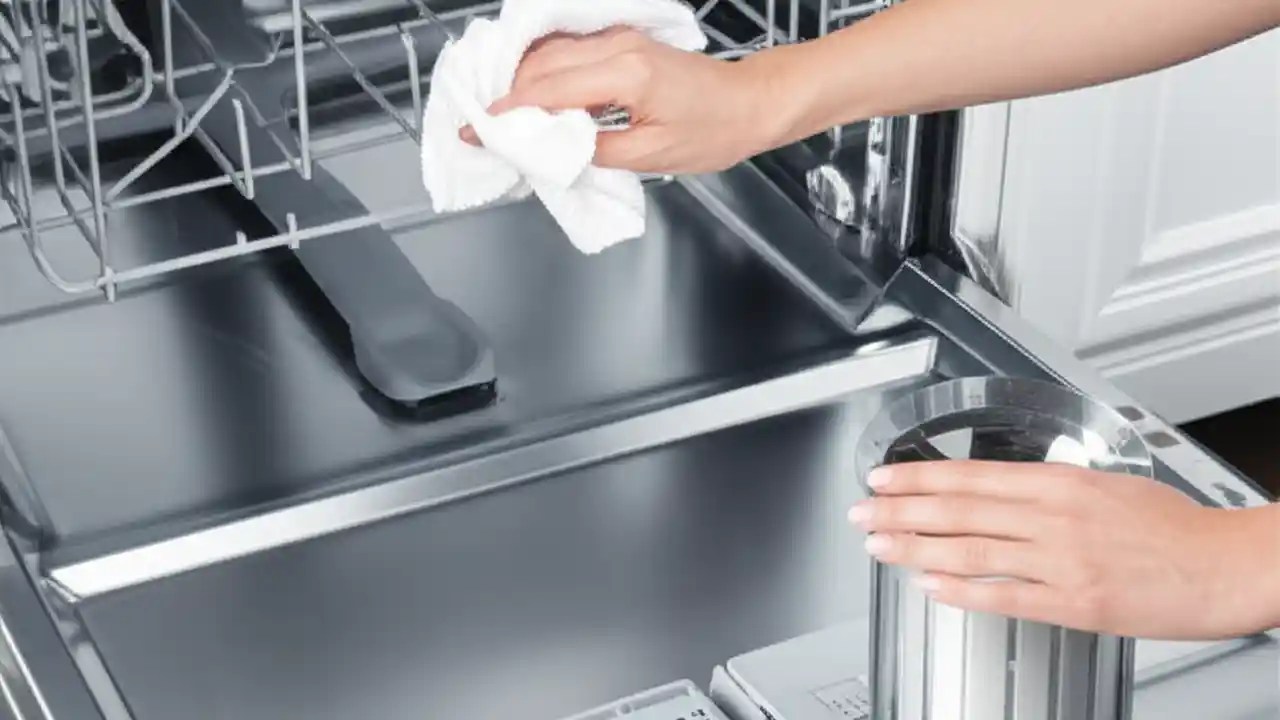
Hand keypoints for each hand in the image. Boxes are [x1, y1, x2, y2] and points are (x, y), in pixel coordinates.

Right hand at [460, 28, 783, 173]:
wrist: (749, 103)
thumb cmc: (712, 133)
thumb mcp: (651, 155)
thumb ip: (594, 149)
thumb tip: (551, 148)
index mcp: (626, 74)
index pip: (548, 91)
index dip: (508, 114)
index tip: (478, 133)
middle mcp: (617, 45)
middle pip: (541, 64)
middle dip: (507, 95)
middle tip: (482, 127)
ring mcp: (619, 38)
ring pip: (551, 53)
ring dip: (522, 82)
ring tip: (502, 116)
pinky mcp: (623, 42)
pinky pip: (569, 52)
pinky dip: (543, 72)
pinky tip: (533, 97)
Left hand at [848, 460, 1275, 639]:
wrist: (1225, 564)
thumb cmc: (1174, 525)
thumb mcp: (1104, 483)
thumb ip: (1048, 488)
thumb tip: (998, 493)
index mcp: (1060, 482)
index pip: (969, 475)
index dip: (918, 476)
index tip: (883, 477)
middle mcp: (1053, 517)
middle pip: (958, 510)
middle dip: (900, 510)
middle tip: (862, 511)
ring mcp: (1060, 561)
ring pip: (970, 550)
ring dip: (915, 547)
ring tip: (879, 545)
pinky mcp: (1073, 603)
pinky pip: (1003, 596)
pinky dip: (960, 590)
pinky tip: (929, 586)